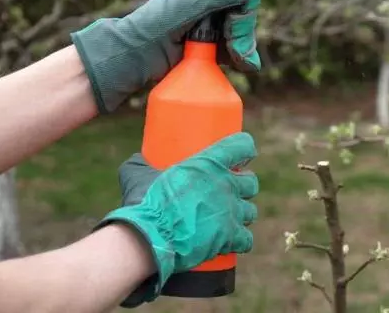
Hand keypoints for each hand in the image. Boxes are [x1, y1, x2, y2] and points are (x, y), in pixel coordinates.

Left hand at [70, 0, 261, 112]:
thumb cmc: (153, 26)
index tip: (236, 26)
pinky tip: (242, 64)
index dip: (244, 11)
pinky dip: (242, 58)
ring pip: (241, 36)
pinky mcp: (208, 53)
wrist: (134, 58)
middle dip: (244, 34)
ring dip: (245, 48)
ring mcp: (210, 32)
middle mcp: (209, 10)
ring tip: (241, 62)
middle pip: (243, 17)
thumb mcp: (186, 4)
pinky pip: (234, 53)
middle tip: (237, 51)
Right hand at [95, 132, 258, 307]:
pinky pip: (247, 239)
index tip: (240, 155)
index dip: (244, 149)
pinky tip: (232, 242)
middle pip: (250, 182)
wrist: (149, 237)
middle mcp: (226, 185)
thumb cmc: (145, 203)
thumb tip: (138, 159)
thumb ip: (141, 164)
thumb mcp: (138, 174)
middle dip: (243, 186)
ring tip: (227, 218)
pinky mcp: (230, 237)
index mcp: (210, 163)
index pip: (242, 146)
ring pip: (250, 211)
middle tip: (229, 191)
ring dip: (241, 214)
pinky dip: (241, 241)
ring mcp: (231, 212)